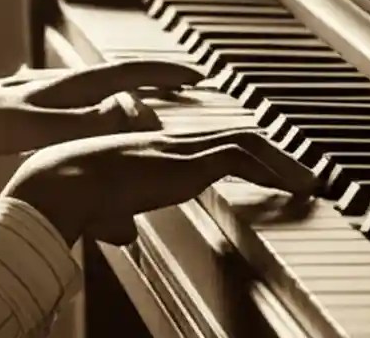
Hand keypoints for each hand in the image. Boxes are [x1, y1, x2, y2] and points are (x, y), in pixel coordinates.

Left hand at [0, 61, 202, 156]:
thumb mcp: (41, 128)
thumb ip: (85, 122)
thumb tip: (131, 109)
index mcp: (72, 85)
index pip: (129, 71)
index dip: (165, 72)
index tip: (197, 75)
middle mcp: (66, 80)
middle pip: (122, 75)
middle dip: (156, 77)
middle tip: (190, 84)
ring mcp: (53, 89)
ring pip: (104, 86)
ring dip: (133, 89)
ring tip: (157, 99)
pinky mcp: (40, 100)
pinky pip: (85, 99)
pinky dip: (106, 102)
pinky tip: (104, 113)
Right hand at [6, 129, 316, 246]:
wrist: (62, 182)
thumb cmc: (70, 195)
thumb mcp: (102, 209)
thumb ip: (116, 218)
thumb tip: (121, 233)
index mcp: (151, 152)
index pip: (203, 145)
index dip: (235, 155)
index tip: (259, 172)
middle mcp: (170, 144)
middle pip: (234, 136)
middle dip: (271, 154)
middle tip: (298, 173)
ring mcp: (181, 148)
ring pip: (246, 141)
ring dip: (282, 162)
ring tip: (308, 183)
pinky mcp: (188, 160)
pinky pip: (244, 157)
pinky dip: (276, 170)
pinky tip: (296, 187)